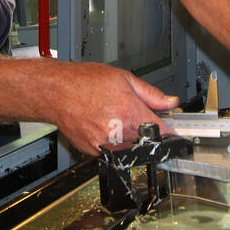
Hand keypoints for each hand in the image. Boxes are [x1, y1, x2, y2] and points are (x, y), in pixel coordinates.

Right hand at [46, 62, 179, 154]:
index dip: (170, 130)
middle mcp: (118, 131)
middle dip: (146, 130)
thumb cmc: (83, 81)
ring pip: (129, 147)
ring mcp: (105, 144)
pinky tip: (103, 123)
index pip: (161, 130)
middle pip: (146, 139)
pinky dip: (113, 140)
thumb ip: (150, 93)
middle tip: (134, 114)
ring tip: (114, 117)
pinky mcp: (93, 151)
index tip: (174, 131)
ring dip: (130, 136)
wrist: (55, 91)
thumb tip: (170, 101)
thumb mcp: (123, 78)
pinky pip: (112, 150)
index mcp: (129, 112)